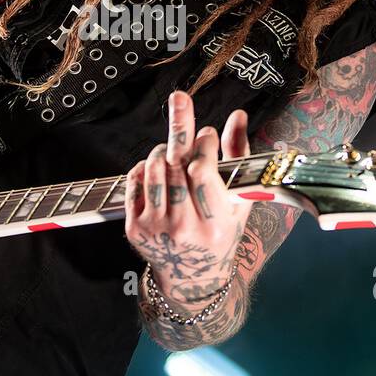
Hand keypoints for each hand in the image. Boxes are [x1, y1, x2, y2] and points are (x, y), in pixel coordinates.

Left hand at [124, 90, 251, 310]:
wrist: (193, 277)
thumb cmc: (221, 232)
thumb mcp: (239, 201)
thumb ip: (239, 156)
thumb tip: (238, 115)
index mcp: (215, 222)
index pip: (202, 171)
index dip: (204, 144)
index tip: (207, 133)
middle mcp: (185, 228)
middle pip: (176, 165)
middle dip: (180, 130)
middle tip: (179, 99)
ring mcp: (157, 229)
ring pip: (154, 169)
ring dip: (162, 149)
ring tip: (171, 149)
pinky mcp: (135, 228)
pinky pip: (135, 182)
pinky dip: (144, 166)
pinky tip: (156, 167)